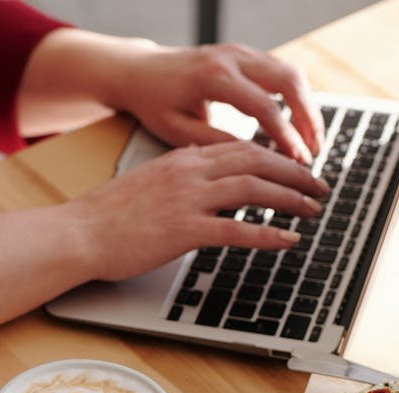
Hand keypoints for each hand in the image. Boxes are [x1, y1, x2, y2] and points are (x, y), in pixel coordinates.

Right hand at [67, 140, 328, 281]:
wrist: (79, 233)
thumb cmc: (106, 216)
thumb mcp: (147, 182)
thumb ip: (178, 176)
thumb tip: (204, 177)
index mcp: (181, 158)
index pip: (241, 147)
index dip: (276, 155)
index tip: (296, 166)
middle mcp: (189, 172)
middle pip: (256, 161)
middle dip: (295, 172)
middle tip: (319, 185)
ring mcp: (188, 200)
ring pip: (254, 189)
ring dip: (291, 198)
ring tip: (312, 209)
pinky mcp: (185, 230)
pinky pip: (238, 229)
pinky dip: (269, 234)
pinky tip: (288, 240)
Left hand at [106, 43, 323, 162]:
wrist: (140, 71)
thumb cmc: (154, 102)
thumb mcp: (176, 130)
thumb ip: (215, 142)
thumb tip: (255, 160)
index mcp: (214, 77)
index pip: (264, 107)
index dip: (286, 137)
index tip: (299, 161)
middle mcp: (232, 58)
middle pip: (289, 81)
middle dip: (308, 118)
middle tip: (314, 151)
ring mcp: (241, 51)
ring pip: (291, 73)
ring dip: (307, 107)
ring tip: (312, 141)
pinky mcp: (245, 54)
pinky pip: (281, 72)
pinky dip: (296, 97)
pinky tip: (298, 124)